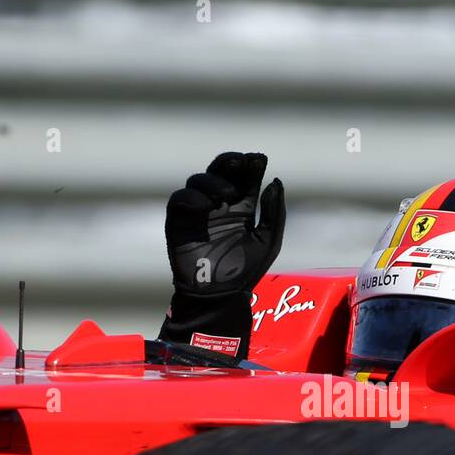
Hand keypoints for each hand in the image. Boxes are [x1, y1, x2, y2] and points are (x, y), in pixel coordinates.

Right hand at [166, 152, 285, 297]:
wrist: (219, 295)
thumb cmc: (245, 271)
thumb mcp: (268, 241)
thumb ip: (274, 213)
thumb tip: (275, 182)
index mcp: (242, 207)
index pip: (245, 178)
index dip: (251, 165)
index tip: (259, 159)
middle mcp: (219, 205)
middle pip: (220, 171)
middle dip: (230, 162)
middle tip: (241, 162)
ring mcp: (198, 211)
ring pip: (199, 180)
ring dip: (212, 181)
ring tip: (227, 194)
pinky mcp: (179, 221)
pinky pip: (180, 199)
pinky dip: (191, 197)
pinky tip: (205, 205)